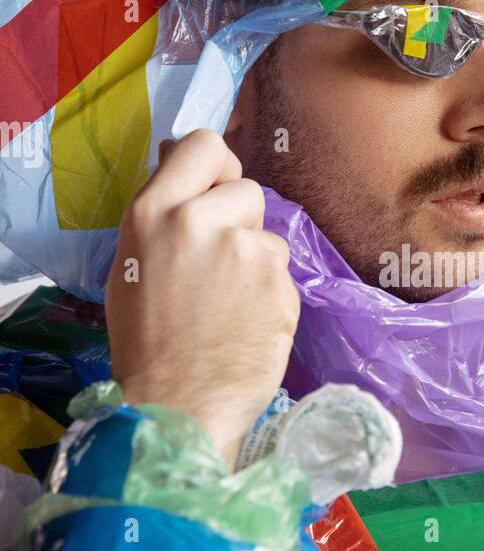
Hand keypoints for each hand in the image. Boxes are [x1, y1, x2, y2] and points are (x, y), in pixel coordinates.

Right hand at [105, 129, 297, 467]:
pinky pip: (283, 276)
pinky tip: (246, 325)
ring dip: (256, 263)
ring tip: (227, 306)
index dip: (217, 168)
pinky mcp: (280, 284)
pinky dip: (271, 296)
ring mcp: (246, 252)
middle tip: (218, 266)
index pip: (204, 144)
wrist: (178, 405)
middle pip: (246, 189)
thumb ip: (165, 213)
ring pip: (268, 237)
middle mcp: (201, 221)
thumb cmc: (145, 340)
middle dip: (240, 220)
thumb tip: (180, 157)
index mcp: (153, 212)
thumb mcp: (133, 263)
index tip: (215, 190)